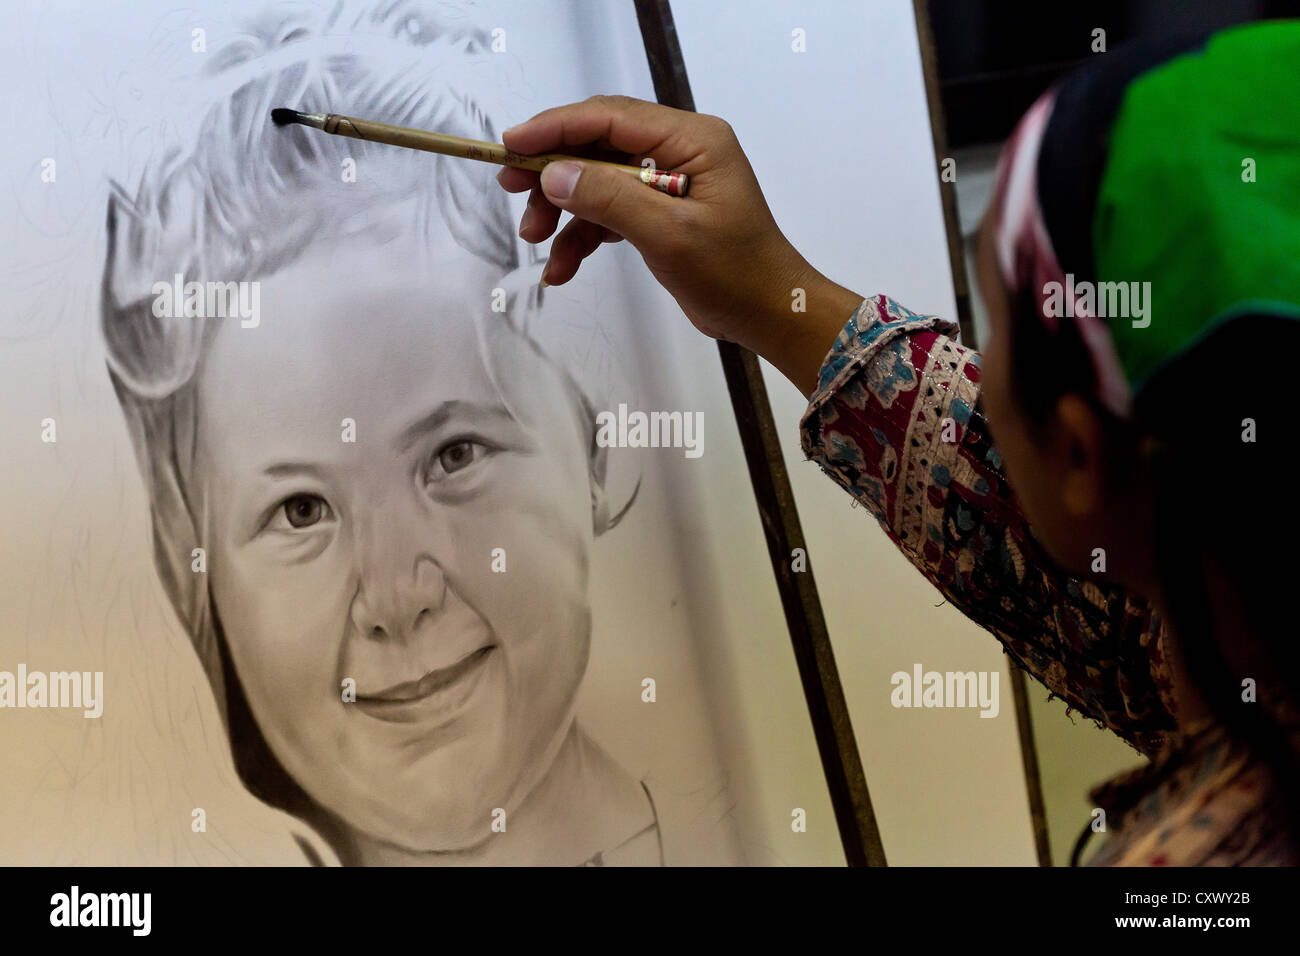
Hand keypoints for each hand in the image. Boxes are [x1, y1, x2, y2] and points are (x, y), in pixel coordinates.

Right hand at [497, 95, 861, 394]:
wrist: (768, 314)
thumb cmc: (735, 273)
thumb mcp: (669, 235)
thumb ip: (609, 198)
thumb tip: (553, 174)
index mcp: (691, 139)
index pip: (610, 117)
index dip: (556, 127)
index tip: (511, 144)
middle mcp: (679, 150)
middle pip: (597, 144)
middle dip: (553, 171)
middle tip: (510, 190)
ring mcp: (668, 181)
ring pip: (596, 181)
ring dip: (563, 211)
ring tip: (536, 242)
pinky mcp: (660, 213)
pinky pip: (609, 213)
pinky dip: (582, 237)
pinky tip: (562, 268)